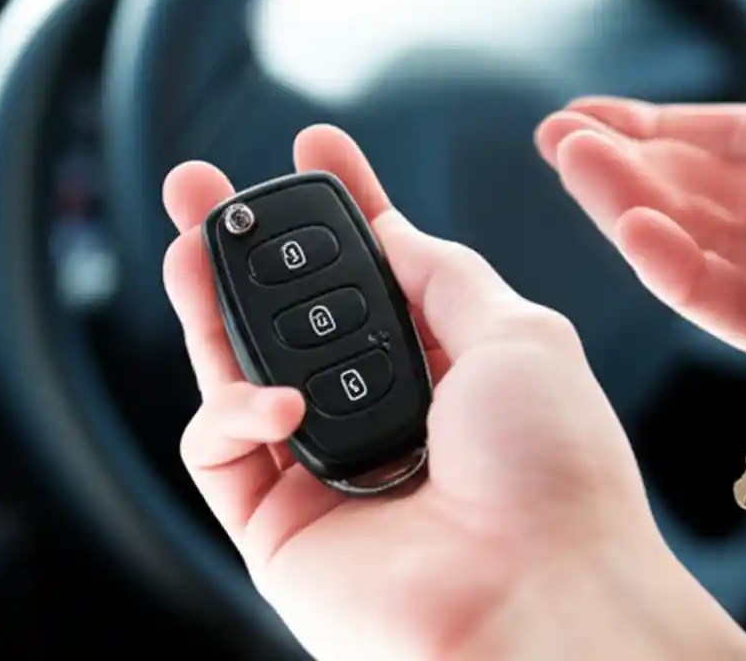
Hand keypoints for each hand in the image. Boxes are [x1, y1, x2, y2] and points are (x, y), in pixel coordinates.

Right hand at [162, 125, 745, 659]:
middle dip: (252, 249)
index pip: (380, 274)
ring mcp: (330, 471)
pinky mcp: (280, 528)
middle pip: (296, 318)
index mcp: (451, 369)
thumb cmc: (556, 469)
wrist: (541, 597)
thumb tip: (392, 227)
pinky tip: (273, 403)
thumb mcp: (517, 335)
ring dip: (207, 304)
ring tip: (189, 241)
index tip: (318, 148)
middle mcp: (387, 415)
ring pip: (242, 372)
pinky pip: (222, 451)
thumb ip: (444, 274)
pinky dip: (234, 413)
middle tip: (209, 185)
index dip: (345, 210)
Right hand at [534, 0, 745, 453]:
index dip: (663, 125)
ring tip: (574, 168)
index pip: (736, 137)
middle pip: (703, 191)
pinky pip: (728, 308)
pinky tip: (630, 230)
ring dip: (632, 207)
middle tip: (561, 140)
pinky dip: (674, 272)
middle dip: (628, 164)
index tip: (596, 114)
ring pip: (700, 246)